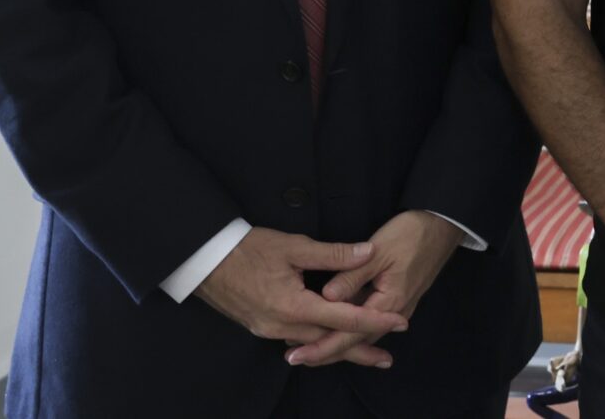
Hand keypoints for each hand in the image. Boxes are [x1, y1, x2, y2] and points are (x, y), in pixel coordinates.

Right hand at [192, 228, 409, 350]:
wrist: (205, 260)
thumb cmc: (248, 249)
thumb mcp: (294, 246)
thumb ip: (333, 254)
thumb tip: (369, 252)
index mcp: (294, 306)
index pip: (344, 319)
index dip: (374, 321)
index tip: (399, 323)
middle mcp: (282, 326)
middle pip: (329, 342)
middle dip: (359, 349)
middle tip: (386, 358)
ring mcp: (270, 329)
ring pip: (312, 344)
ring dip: (338, 349)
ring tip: (364, 353)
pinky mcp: (262, 326)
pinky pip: (296, 339)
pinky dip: (316, 341)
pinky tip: (327, 340)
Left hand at [284, 211, 465, 367]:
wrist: (441, 226)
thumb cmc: (411, 235)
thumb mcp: (378, 252)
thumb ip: (351, 276)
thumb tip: (326, 297)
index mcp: (388, 303)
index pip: (349, 334)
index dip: (322, 347)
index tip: (297, 355)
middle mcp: (394, 312)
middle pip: (356, 341)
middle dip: (326, 351)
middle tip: (295, 357)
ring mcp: (398, 307)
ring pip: (363, 334)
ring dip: (337, 341)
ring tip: (309, 346)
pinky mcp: (397, 299)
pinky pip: (370, 322)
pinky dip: (350, 328)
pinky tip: (336, 326)